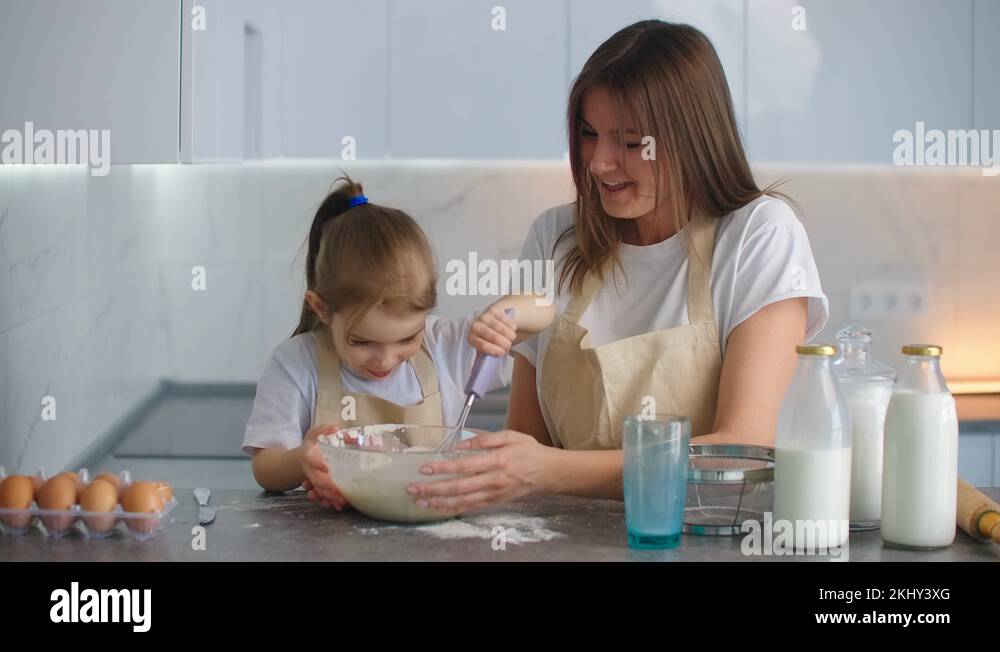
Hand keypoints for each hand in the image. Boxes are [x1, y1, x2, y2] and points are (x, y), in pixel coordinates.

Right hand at [300, 423, 348, 510]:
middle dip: (327, 485)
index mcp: (308, 454)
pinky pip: (322, 496)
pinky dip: (329, 502)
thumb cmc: (312, 444)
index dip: (317, 463)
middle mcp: (309, 469)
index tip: (326, 467)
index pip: (311, 459)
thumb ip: (325, 430)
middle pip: (316, 479)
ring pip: (319, 490)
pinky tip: (339, 506)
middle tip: (339, 490)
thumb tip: (336, 427)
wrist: (301, 459)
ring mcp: (312, 480)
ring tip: (341, 501)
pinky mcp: (317, 487)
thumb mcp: (315, 433)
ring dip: (329, 497)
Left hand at [405, 430, 555, 514]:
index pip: (464, 466)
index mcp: (497, 461)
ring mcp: (494, 494)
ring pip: (463, 501)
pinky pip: (471, 508)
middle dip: (433, 489)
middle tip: (413, 489)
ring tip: (420, 501)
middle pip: (458, 488)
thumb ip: (486, 439)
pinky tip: (440, 508)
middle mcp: (494, 480)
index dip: (443, 468)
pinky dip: (454, 509)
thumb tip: (462, 443)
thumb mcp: (510, 436)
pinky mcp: (495, 502)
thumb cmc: (529, 451)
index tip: (425, 468)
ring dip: (439, 502)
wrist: (548, 472)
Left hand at [467, 304, 516, 356]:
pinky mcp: (494, 310)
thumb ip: (481, 359)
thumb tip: (477, 375)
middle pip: (495, 337)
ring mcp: (485, 316)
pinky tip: (510, 330)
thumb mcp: (482, 348)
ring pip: (503, 329)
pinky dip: (512, 327)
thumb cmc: (486, 337)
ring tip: (510, 339)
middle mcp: (476, 325)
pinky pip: (508, 321)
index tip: (502, 353)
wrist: (490, 319)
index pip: (483, 346)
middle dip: (505, 344)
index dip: (495, 351)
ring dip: (511, 336)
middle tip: (507, 346)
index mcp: (471, 337)